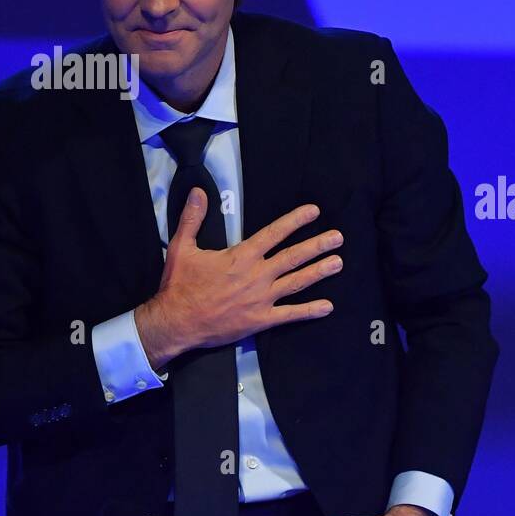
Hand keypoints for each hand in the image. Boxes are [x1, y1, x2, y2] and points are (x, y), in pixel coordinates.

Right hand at [135, 187, 342, 370]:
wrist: (176, 322)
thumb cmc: (179, 285)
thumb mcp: (182, 247)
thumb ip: (193, 219)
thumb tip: (198, 192)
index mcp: (241, 257)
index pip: (273, 234)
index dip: (295, 221)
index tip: (314, 211)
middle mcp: (256, 275)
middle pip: (293, 257)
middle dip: (317, 245)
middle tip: (338, 237)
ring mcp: (261, 299)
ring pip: (297, 282)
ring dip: (319, 271)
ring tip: (338, 262)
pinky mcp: (260, 320)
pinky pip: (290, 315)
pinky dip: (310, 311)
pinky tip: (328, 307)